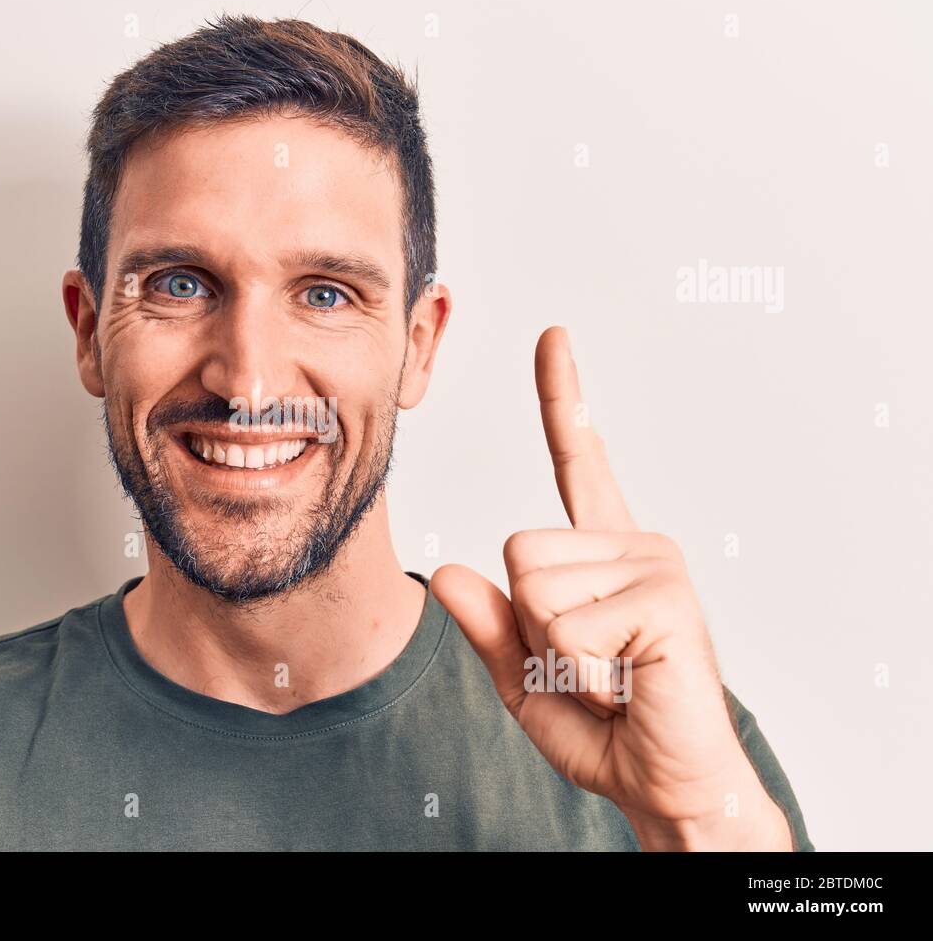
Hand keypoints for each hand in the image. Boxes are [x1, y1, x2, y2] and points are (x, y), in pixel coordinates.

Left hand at [431, 326, 791, 849]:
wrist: (666, 785)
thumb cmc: (607, 727)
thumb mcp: (525, 676)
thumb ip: (490, 626)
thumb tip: (452, 571)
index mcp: (603, 553)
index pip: (577, 458)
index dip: (563, 398)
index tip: (554, 336)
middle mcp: (635, 542)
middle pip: (516, 550)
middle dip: (532, 626)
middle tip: (591, 665)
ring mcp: (655, 563)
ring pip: (533, 585)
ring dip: (556, 652)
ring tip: (611, 675)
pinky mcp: (666, 596)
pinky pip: (565, 623)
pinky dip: (579, 672)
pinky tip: (627, 684)